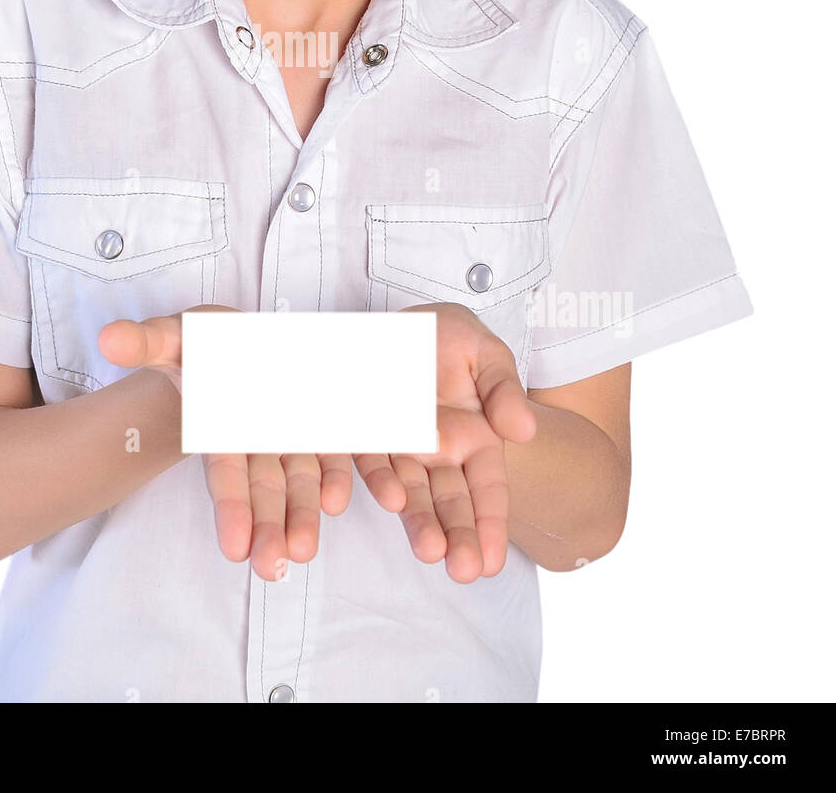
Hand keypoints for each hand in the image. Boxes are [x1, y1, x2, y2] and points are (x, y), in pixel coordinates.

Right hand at [98, 307, 352, 577]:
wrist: (250, 332)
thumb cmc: (209, 340)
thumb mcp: (176, 335)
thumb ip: (146, 341)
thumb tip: (107, 339)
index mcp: (222, 428)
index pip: (226, 475)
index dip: (232, 509)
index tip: (234, 550)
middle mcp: (257, 440)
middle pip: (265, 491)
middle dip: (268, 529)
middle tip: (273, 568)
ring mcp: (292, 435)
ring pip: (301, 482)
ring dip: (304, 516)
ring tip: (304, 551)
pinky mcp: (323, 424)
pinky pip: (334, 454)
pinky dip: (337, 478)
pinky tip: (338, 501)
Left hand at [354, 303, 536, 583]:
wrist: (401, 318)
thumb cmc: (452, 339)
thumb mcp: (488, 355)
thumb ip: (505, 391)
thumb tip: (523, 429)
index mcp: (476, 439)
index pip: (487, 490)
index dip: (491, 525)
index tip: (493, 561)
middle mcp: (438, 452)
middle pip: (450, 501)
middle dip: (458, 536)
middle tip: (463, 570)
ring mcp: (400, 445)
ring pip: (411, 492)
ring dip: (419, 521)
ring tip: (429, 550)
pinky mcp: (365, 430)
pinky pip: (372, 459)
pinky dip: (381, 480)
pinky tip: (390, 500)